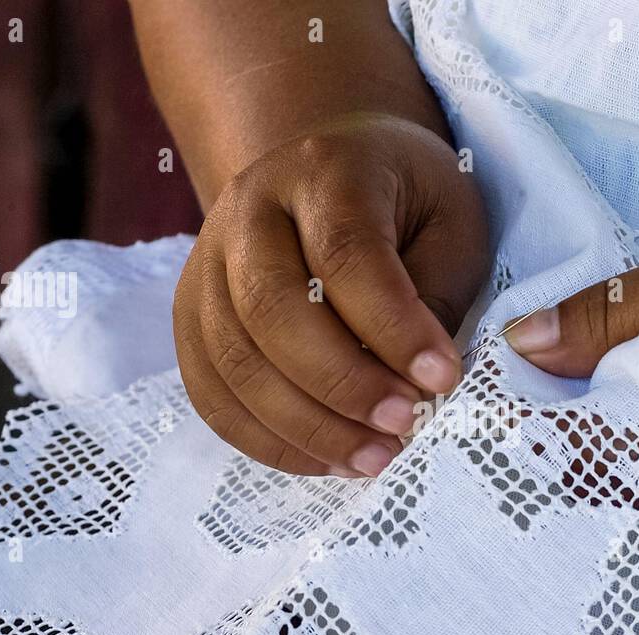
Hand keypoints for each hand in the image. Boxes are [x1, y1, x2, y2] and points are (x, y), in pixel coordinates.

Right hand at [174, 113, 489, 475]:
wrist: (328, 174)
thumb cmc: (405, 205)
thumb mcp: (448, 225)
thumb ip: (433, 297)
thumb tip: (415, 387)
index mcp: (323, 170)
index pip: (345, 253)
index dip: (392, 327)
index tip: (441, 380)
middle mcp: (248, 209)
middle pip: (271, 307)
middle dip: (342, 383)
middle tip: (403, 425)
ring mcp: (206, 262)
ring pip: (234, 358)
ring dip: (306, 425)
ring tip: (375, 457)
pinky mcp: (191, 315)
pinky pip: (211, 391)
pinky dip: (267, 439)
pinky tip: (326, 459)